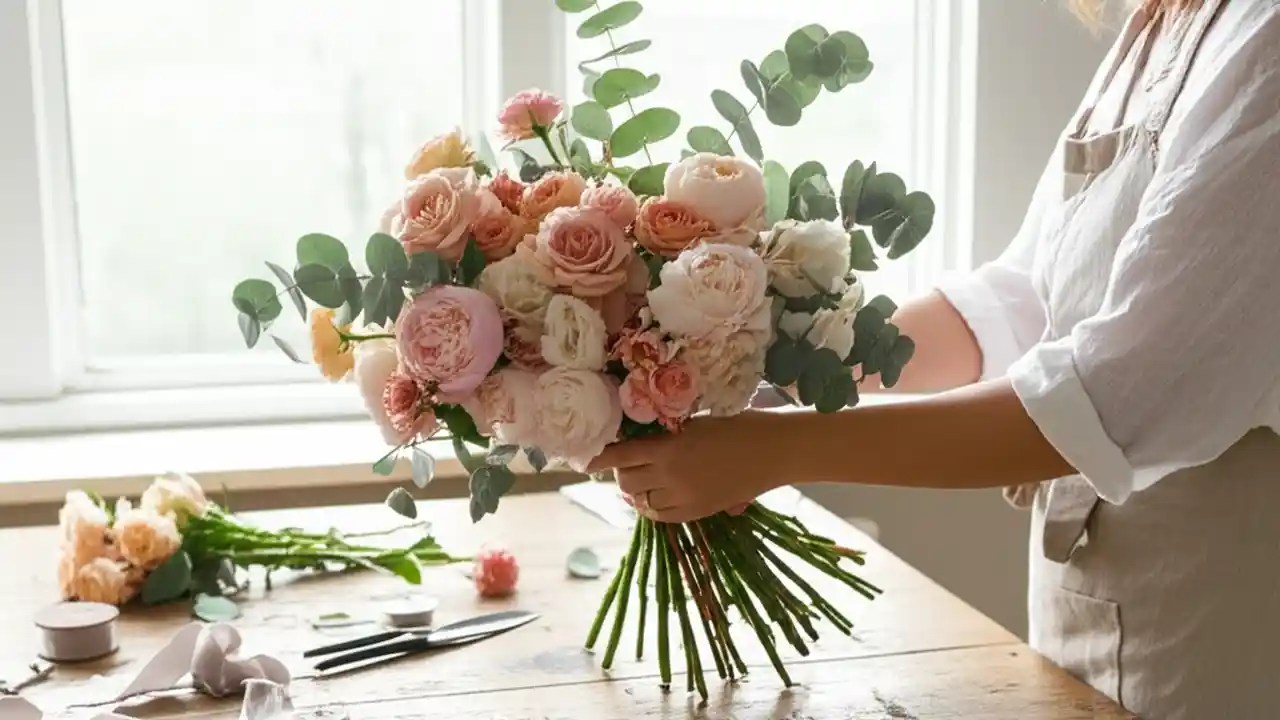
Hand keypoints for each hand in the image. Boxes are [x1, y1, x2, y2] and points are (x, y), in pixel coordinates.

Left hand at [587, 411, 783, 522]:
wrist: (772, 451)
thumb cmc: (737, 426)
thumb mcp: (695, 423)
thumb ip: (666, 436)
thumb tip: (638, 444)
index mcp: (668, 446)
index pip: (620, 455)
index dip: (599, 459)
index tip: (585, 460)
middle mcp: (670, 474)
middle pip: (626, 482)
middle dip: (622, 474)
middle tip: (627, 466)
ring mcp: (683, 496)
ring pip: (641, 501)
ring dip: (637, 492)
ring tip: (644, 482)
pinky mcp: (697, 512)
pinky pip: (661, 516)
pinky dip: (654, 507)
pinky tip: (658, 497)